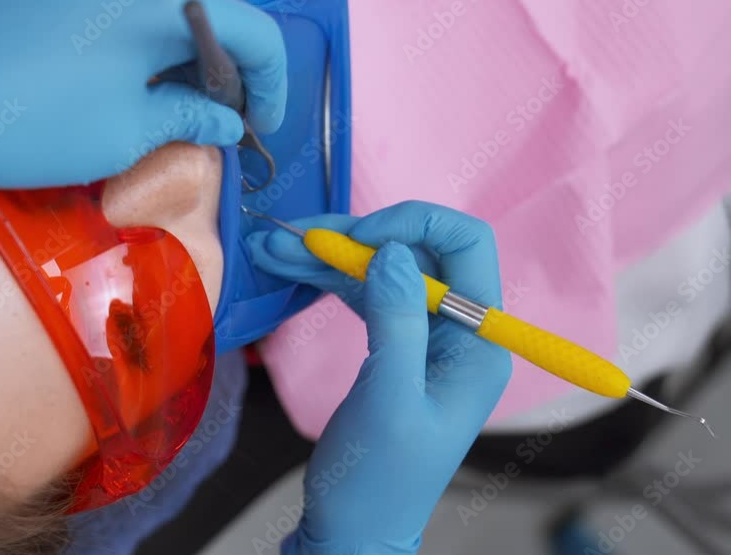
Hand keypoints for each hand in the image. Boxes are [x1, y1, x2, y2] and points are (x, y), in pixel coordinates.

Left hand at [0, 0, 286, 241]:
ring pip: (164, 8)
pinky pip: (121, 6)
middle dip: (226, 67)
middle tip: (216, 119)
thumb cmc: (30, 116)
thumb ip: (191, 118)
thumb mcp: (126, 130)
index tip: (260, 125)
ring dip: (183, 53)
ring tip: (173, 107)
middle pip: (210, 11)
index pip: (252, 30)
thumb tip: (227, 121)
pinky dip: (141, 40)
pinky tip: (130, 82)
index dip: (271, 84)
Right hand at [247, 201, 512, 552]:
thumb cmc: (378, 478)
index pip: (465, 247)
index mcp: (478, 342)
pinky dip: (325, 281)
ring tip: (270, 248)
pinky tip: (287, 269)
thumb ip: (396, 321)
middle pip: (413, 253)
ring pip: (380, 272)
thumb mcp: (389, 399)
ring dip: (327, 257)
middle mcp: (457, 332)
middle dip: (353, 238)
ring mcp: (422, 339)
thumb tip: (394, 251)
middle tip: (289, 236)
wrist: (352, 533)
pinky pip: (362, 297)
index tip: (357, 237)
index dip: (413, 225)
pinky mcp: (390, 349)